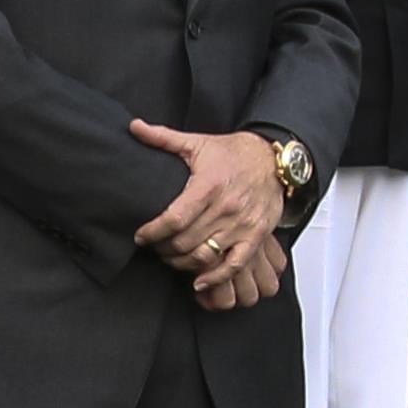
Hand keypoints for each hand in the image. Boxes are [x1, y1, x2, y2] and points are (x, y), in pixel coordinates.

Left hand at [129, 120, 288, 307]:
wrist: (273, 160)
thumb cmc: (234, 153)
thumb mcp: (198, 143)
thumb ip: (163, 138)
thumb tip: (134, 127)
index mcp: (208, 185)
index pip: (175, 218)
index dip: (153, 232)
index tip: (141, 236)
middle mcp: (226, 207)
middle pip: (186, 241)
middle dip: (163, 249)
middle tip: (154, 247)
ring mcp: (242, 224)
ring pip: (204, 255)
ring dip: (182, 263)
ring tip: (171, 258)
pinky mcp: (256, 236)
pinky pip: (234, 264)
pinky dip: (215, 277)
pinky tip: (199, 281)